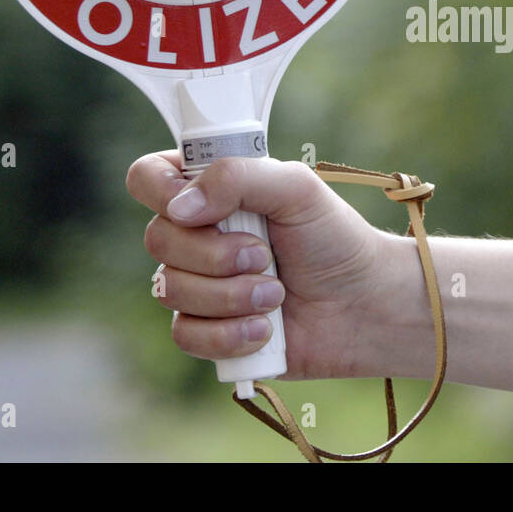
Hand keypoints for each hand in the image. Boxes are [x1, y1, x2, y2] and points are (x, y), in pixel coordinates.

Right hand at [126, 151, 403, 380]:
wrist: (364, 305)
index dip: (160, 192)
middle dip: (215, 254)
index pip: (148, 178)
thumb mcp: (298, 188)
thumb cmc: (335, 239)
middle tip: (265, 255)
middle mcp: (197, 235)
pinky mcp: (208, 331)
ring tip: (277, 293)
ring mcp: (199, 284)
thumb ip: (240, 177)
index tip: (199, 208)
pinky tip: (265, 329)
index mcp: (212, 190)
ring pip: (170, 289)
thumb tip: (181, 207)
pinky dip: (229, 333)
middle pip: (156, 238)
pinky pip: (185, 334)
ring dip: (231, 295)